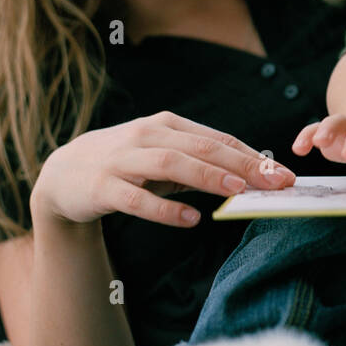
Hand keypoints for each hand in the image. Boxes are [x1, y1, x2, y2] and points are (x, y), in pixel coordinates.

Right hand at [30, 111, 294, 227]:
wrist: (62, 174)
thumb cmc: (126, 164)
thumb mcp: (163, 156)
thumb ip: (200, 164)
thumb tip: (250, 178)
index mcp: (167, 125)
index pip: (218, 140)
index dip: (253, 157)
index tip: (283, 176)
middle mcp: (147, 136)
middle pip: (202, 148)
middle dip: (242, 165)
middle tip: (274, 183)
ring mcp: (123, 160)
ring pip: (171, 164)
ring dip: (207, 177)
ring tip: (237, 191)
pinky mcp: (102, 186)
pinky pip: (136, 198)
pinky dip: (164, 209)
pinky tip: (190, 220)